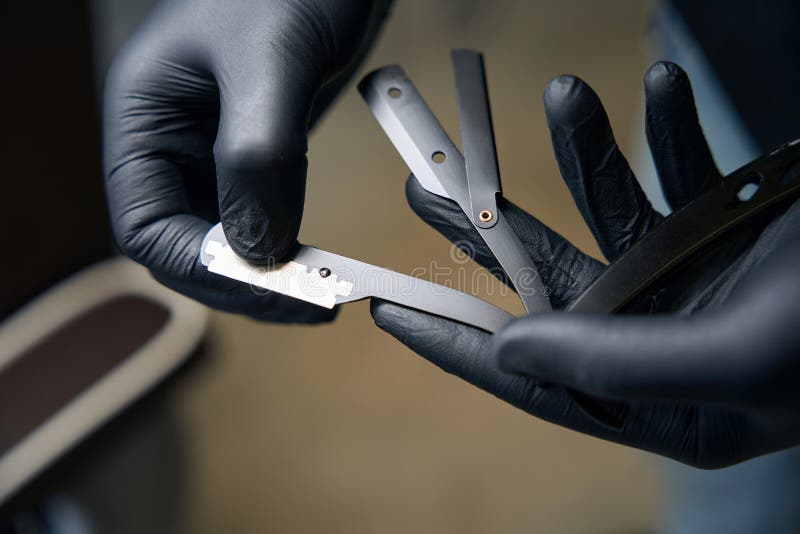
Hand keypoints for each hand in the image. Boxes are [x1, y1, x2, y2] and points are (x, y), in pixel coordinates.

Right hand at [104, 0, 390, 320]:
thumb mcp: (271, 61)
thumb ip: (258, 154)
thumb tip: (257, 248)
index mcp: (146, 115)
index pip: (147, 224)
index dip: (204, 267)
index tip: (268, 285)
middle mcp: (171, 138)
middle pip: (185, 240)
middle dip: (241, 279)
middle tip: (306, 302)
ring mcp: (214, 146)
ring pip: (223, 233)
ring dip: (265, 270)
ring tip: (318, 292)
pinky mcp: (256, 145)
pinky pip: (259, 210)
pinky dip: (285, 240)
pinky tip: (315, 256)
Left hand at [371, 62, 799, 467]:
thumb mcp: (737, 358)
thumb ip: (615, 366)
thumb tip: (512, 355)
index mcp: (664, 405)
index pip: (534, 380)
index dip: (455, 347)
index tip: (387, 310)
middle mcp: (667, 346)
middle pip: (550, 288)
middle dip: (488, 233)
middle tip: (426, 184)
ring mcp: (695, 285)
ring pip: (609, 216)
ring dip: (585, 151)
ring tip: (565, 92)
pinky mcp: (727, 231)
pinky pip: (680, 177)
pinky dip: (672, 130)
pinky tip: (663, 84)